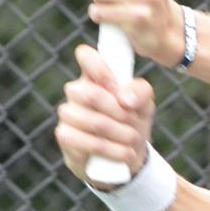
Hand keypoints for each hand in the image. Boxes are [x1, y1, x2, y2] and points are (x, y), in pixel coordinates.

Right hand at [56, 43, 155, 186]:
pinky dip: (110, 149)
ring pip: (91, 120)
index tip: (116, 86)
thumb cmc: (133, 121)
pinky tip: (125, 153)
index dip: (99, 69)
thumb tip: (125, 99)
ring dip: (119, 133)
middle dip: (119, 112)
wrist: (127, 155)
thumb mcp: (145, 104)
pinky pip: (83, 141)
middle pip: (90, 94)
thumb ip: (140, 92)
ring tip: (133, 139)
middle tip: (134, 121)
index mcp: (94, 76)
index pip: (85, 55)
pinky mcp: (64, 135)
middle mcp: (77, 91)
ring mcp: (67, 113)